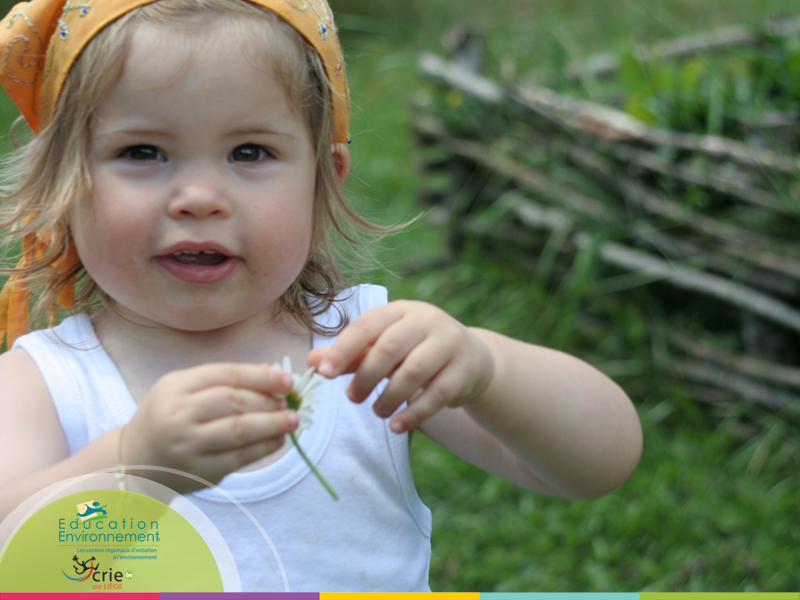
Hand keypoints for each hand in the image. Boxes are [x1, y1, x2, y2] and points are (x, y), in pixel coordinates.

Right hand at [122, 363, 298, 492]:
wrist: (135, 461)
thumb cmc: (168, 417)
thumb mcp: (183, 388)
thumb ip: (224, 380)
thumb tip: (272, 374)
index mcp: (175, 387)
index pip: (227, 375)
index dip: (262, 377)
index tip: (287, 381)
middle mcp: (178, 415)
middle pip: (235, 402)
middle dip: (269, 401)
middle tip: (291, 402)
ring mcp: (187, 446)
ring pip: (239, 431)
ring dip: (272, 425)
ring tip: (292, 420)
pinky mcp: (198, 472)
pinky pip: (239, 458)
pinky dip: (264, 449)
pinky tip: (278, 441)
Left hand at [307, 300, 493, 432]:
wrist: (470, 358)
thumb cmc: (416, 350)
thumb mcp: (384, 347)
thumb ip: (350, 355)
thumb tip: (311, 363)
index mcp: (401, 311)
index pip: (368, 325)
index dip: (343, 349)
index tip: (324, 374)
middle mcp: (427, 321)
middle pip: (390, 347)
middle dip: (366, 376)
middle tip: (353, 398)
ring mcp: (449, 344)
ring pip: (414, 371)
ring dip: (389, 396)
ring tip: (376, 412)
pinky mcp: (464, 371)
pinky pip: (437, 395)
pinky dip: (413, 414)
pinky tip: (395, 426)